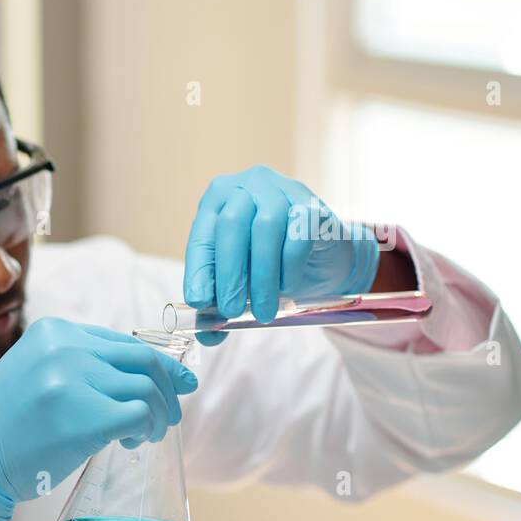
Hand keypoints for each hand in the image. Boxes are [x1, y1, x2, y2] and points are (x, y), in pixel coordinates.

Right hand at [0, 317, 197, 520]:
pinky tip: (134, 442)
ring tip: (149, 434)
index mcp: (52, 331)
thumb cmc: (9, 425)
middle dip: (169, 387)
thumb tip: (149, 370)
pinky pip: (139, 415)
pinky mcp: (85, 416)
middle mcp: (63, 348)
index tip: (176, 382)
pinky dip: (146, 429)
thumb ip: (79, 362)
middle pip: (143, 360)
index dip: (157, 363)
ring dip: (159, 414)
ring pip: (146, 388)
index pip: (122, 341)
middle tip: (171, 415)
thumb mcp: (35, 371)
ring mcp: (73, 380)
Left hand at [183, 165, 379, 344]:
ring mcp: (281, 190)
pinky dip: (289, 268)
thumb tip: (207, 335)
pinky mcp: (312, 205)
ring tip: (263, 310)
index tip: (199, 301)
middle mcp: (248, 185)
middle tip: (232, 310)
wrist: (322, 257)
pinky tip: (286, 287)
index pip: (202, 235)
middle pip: (231, 225)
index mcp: (218, 200)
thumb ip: (220, 304)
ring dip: (262, 276)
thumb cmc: (270, 264)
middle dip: (229, 273)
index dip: (198, 270)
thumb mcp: (239, 281)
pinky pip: (298, 234)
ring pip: (265, 229)